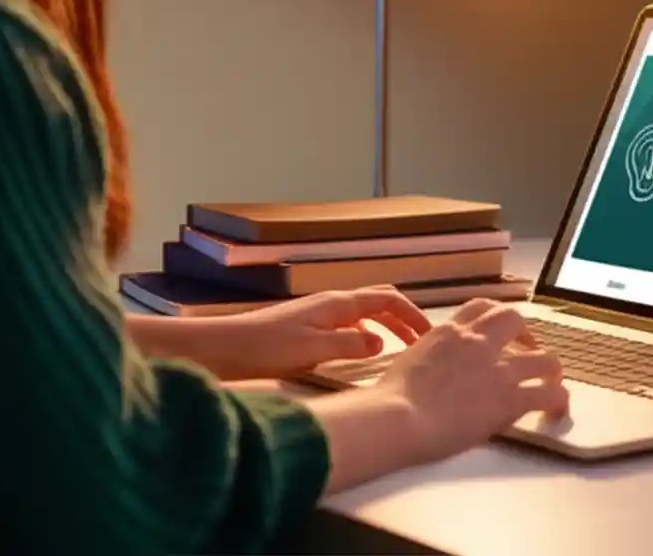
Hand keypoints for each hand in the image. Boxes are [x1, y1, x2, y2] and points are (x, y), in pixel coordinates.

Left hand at [129, 287, 431, 380]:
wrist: (221, 349)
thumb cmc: (263, 348)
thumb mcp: (312, 349)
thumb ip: (351, 343)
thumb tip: (382, 340)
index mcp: (337, 304)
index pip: (388, 299)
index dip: (414, 315)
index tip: (432, 336)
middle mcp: (330, 303)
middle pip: (379, 301)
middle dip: (405, 318)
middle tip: (424, 343)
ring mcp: (318, 314)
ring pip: (365, 313)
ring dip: (388, 325)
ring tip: (403, 348)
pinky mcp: (307, 328)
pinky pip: (350, 324)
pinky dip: (368, 333)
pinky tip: (365, 352)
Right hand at [374, 299, 567, 462]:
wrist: (398, 417)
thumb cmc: (391, 396)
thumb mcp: (411, 358)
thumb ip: (433, 354)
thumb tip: (439, 364)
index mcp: (451, 331)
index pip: (481, 308)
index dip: (494, 317)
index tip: (497, 331)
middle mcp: (479, 342)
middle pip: (515, 319)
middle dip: (525, 334)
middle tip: (526, 352)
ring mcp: (498, 369)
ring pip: (544, 358)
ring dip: (550, 369)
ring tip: (551, 382)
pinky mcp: (510, 399)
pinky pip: (548, 394)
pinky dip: (557, 400)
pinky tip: (556, 410)